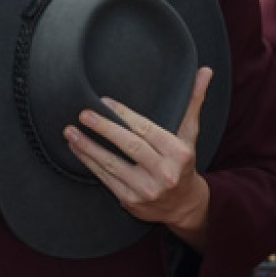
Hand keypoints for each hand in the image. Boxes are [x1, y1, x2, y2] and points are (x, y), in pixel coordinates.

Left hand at [64, 67, 212, 246]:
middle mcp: (164, 173)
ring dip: (88, 147)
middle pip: (130, 147)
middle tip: (83, 114)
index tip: (104, 102)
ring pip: (112, 165)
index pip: (147, 130)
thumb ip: (193, 102)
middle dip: (104, 129)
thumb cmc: (183, 162)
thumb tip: (205, 70)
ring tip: (70, 132)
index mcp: (179, 153)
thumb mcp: (190, 135)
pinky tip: (76, 150)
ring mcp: (147, 190)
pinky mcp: (131, 201)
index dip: (124, 115)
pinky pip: (106, 179)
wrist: (184, 205)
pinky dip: (89, 163)